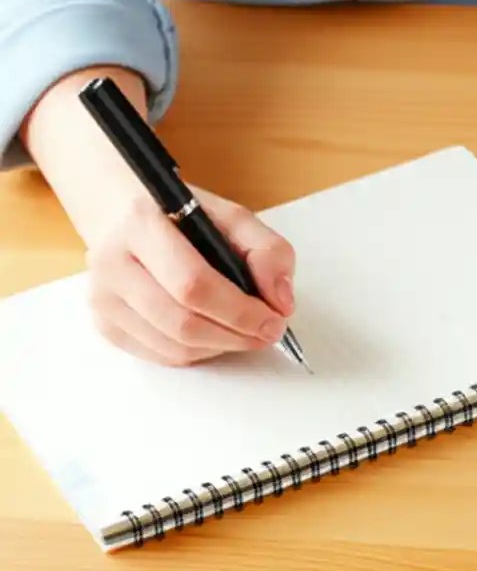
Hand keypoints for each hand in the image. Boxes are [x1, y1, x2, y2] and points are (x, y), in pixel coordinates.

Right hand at [83, 186, 295, 365]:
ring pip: (172, 346)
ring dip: (221, 347)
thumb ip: (268, 251)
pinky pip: (159, 355)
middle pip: (182, 322)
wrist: (123, 215)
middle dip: (236, 335)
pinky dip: (198, 353)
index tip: (274, 320)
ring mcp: (102, 296)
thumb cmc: (182, 218)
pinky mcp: (104, 323)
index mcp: (142, 224)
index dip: (240, 311)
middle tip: (267, 332)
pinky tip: (215, 335)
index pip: (193, 284)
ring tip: (245, 332)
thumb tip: (281, 301)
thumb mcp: (233, 217)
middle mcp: (112, 261)